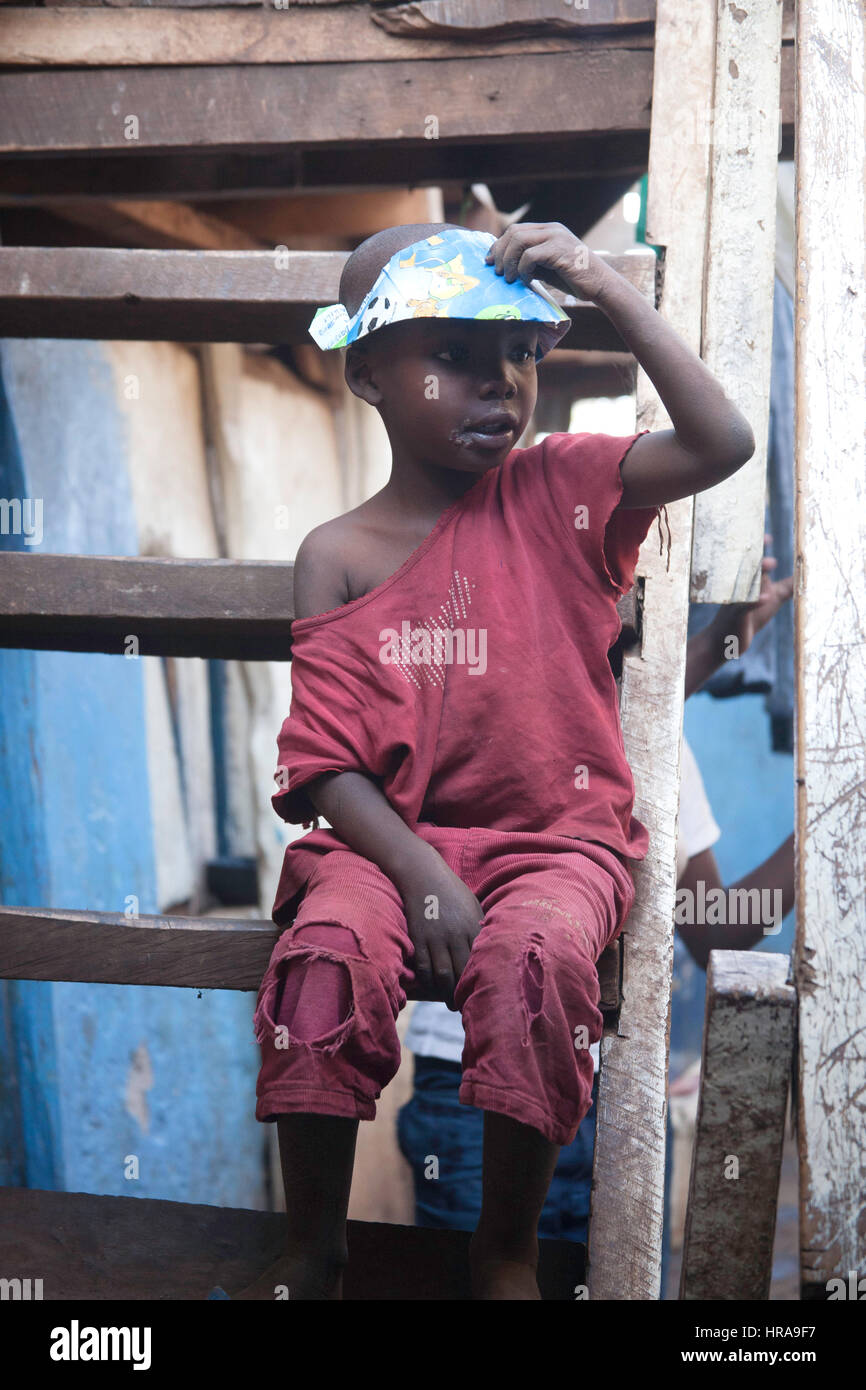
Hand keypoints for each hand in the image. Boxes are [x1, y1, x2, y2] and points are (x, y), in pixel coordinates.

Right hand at [398, 855, 484, 1010]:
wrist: (421, 874)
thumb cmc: (451, 890)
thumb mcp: (472, 905)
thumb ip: (478, 926)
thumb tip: (488, 946)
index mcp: (471, 927)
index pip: (479, 960)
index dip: (481, 979)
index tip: (485, 992)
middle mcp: (454, 934)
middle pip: (462, 971)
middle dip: (465, 992)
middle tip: (467, 1005)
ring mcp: (434, 937)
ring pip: (442, 974)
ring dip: (446, 993)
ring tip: (451, 1003)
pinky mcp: (418, 937)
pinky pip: (423, 966)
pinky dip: (428, 982)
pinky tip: (432, 988)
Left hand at [485, 221, 608, 301]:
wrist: (600, 284)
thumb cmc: (574, 279)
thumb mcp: (547, 268)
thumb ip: (530, 262)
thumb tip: (504, 266)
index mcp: (548, 230)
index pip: (516, 230)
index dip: (499, 245)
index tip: (489, 261)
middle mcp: (551, 229)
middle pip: (514, 232)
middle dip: (500, 253)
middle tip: (497, 272)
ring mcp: (556, 237)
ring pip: (519, 241)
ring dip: (509, 261)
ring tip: (508, 278)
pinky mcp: (558, 249)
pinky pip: (530, 256)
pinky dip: (523, 269)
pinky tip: (527, 280)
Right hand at [716, 533, 793, 656]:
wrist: (725, 641)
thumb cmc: (750, 618)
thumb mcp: (771, 600)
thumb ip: (785, 588)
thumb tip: (803, 577)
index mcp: (751, 581)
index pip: (756, 560)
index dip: (760, 547)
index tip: (767, 537)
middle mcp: (742, 586)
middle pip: (751, 565)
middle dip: (760, 553)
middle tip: (767, 541)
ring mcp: (738, 600)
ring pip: (748, 581)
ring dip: (759, 572)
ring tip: (770, 563)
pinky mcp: (737, 615)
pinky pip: (744, 606)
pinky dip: (754, 602)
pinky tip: (764, 599)